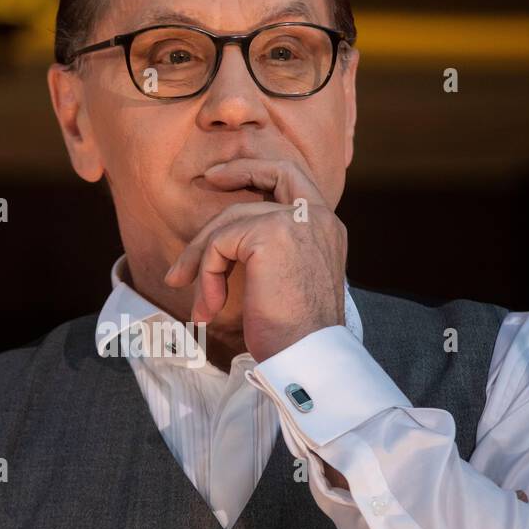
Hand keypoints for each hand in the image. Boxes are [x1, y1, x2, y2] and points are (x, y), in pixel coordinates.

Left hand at [163, 158, 346, 362]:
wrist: (307, 358)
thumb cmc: (295, 336)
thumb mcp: (289, 283)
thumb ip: (272, 254)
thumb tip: (225, 246)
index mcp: (327, 229)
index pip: (295, 179)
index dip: (259, 170)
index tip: (223, 176)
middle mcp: (318, 218)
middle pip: (270, 175)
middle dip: (235, 173)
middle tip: (205, 182)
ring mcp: (295, 222)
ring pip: (230, 223)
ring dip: (202, 260)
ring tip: (201, 303)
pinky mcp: (269, 235)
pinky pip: (218, 245)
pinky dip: (206, 276)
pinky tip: (210, 309)